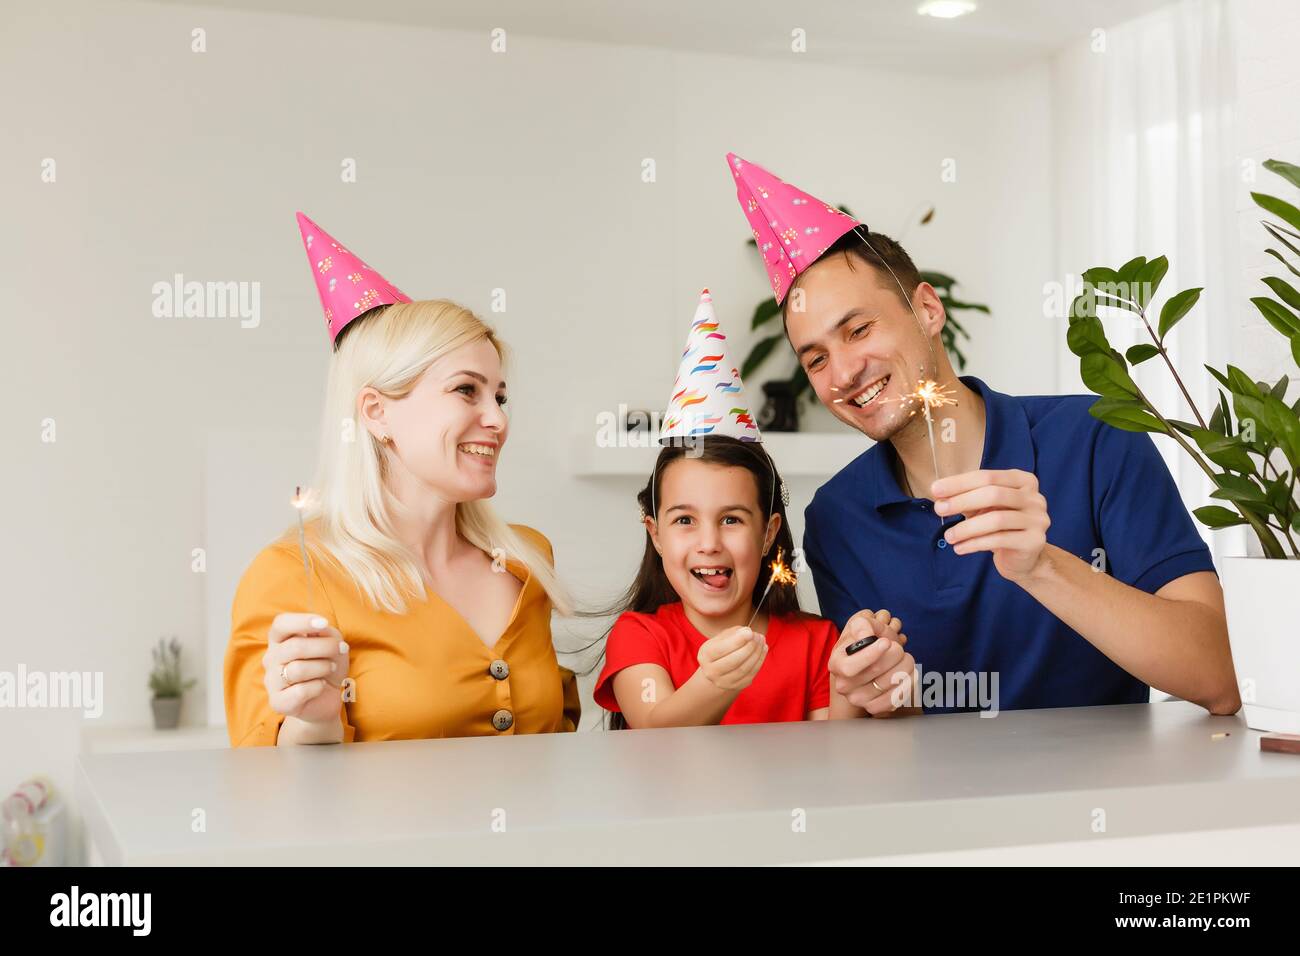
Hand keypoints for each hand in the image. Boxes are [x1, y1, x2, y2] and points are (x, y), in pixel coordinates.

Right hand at [263, 613, 349, 723]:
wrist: (327, 697)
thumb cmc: (327, 665)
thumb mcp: (332, 643)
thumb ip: (325, 633)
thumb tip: (320, 628)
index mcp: (280, 639)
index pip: (281, 624)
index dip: (302, 622)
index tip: (324, 623)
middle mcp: (271, 658)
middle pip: (295, 646)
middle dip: (325, 647)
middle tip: (341, 649)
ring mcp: (271, 681)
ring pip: (298, 669)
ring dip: (323, 667)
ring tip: (330, 668)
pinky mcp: (277, 702)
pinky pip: (301, 691)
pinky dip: (318, 687)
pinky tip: (320, 686)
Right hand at [696, 625, 767, 691]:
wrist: (719, 668)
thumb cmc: (722, 647)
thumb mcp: (722, 637)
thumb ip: (734, 633)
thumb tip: (748, 632)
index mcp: (704, 655)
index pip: (720, 649)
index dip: (736, 641)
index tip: (750, 631)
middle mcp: (711, 672)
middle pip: (733, 661)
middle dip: (749, 647)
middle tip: (758, 636)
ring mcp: (724, 682)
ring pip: (744, 669)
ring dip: (756, 653)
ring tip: (761, 640)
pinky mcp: (737, 686)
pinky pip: (751, 674)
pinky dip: (759, 660)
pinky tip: (763, 649)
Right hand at [829, 609, 915, 715]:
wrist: (868, 661)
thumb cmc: (864, 643)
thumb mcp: (858, 627)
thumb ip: (862, 626)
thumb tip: (866, 636)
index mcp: (836, 664)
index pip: (850, 667)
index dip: (871, 654)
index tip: (886, 642)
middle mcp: (844, 686)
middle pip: (876, 670)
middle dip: (894, 653)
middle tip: (898, 647)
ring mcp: (858, 699)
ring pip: (889, 683)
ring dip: (905, 666)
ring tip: (905, 658)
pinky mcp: (874, 707)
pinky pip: (894, 700)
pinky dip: (907, 684)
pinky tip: (908, 673)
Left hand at [932, 469, 1050, 582]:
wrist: (1022, 558)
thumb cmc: (1000, 526)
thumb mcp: (982, 508)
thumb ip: (965, 499)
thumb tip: (940, 498)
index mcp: (1023, 481)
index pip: (988, 476)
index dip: (960, 482)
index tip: (935, 489)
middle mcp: (1035, 497)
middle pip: (994, 494)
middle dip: (962, 500)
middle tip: (939, 509)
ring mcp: (1038, 519)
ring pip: (996, 519)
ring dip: (967, 528)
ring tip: (949, 536)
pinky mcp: (1034, 541)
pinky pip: (999, 540)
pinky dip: (975, 544)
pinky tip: (960, 548)